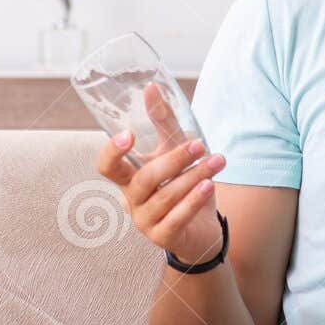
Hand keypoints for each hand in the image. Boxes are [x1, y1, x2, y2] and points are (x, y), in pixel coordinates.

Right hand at [94, 81, 226, 265]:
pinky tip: (210, 186)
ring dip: (194, 177)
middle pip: (144, 179)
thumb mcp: (175, 151)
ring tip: (217, 161)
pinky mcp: (163, 238)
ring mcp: (145, 221)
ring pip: (166, 196)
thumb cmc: (183, 185)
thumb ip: (163, 122)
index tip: (128, 134)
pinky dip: (194, 200)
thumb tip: (151, 86)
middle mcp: (132, 200)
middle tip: (199, 145)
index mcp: (129, 177)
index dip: (112, 152)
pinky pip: (177, 218)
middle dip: (174, 160)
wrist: (202, 229)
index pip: (106, 167)